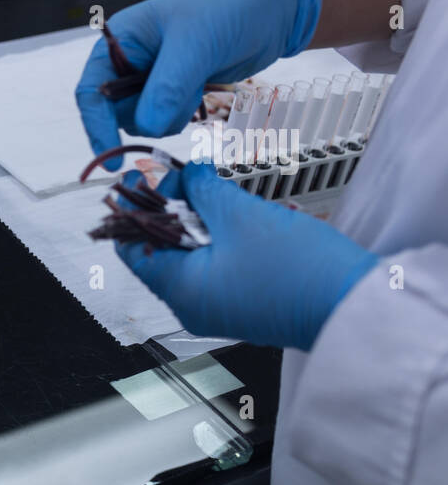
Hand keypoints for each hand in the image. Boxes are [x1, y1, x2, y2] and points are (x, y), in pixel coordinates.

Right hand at [76, 0, 321, 166]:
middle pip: (116, 111)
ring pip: (142, 120)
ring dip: (169, 114)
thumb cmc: (231, 8)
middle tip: (182, 94)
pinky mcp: (172, 90)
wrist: (275, 6)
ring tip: (196, 84)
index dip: (97, 125)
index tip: (112, 158)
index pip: (92, 90)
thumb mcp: (195, 45)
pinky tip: (201, 89)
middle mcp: (129, 60)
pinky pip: (164, 119)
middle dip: (147, 113)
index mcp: (121, 39)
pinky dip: (181, 114)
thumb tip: (144, 126)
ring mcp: (151, 77)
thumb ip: (167, 87)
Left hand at [116, 163, 376, 349]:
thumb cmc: (300, 271)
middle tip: (190, 179)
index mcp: (178, 289)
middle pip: (160, 250)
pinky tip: (243, 219)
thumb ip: (203, 190)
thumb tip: (185, 175)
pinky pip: (218, 267)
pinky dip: (223, 240)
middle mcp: (190, 306)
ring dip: (201, 222)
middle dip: (171, 209)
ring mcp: (217, 309)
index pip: (130, 248)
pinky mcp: (243, 306)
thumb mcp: (241, 215)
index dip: (134, 209)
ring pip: (191, 255)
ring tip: (220, 195)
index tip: (145, 179)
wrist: (354, 307)